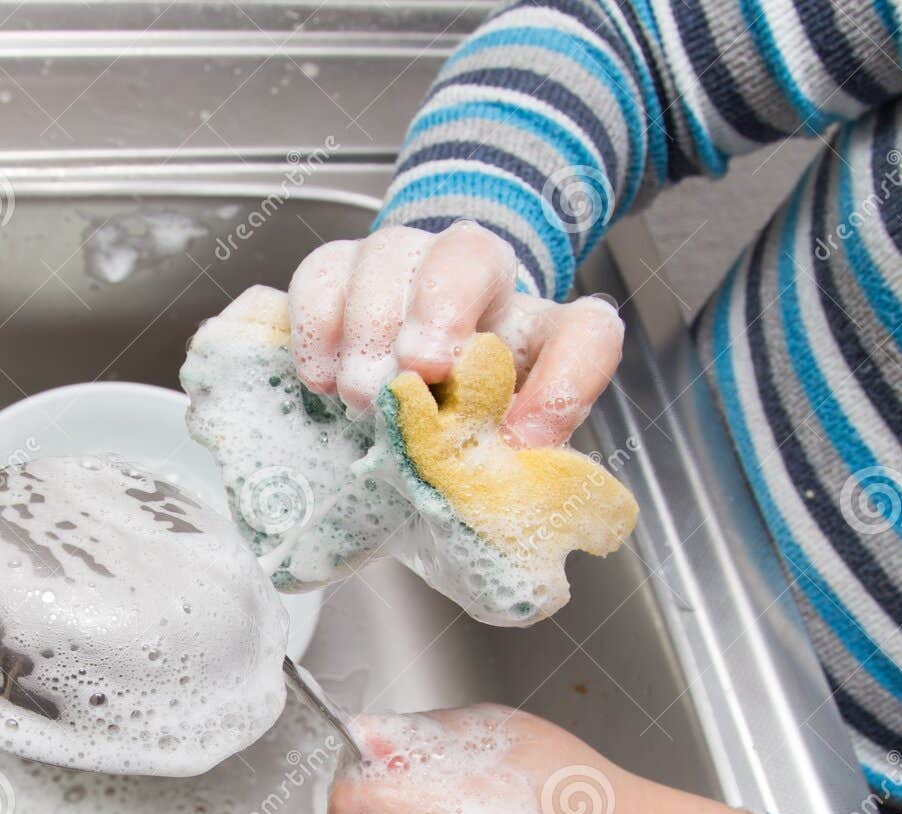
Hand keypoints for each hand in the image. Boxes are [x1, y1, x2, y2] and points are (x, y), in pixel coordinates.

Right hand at [287, 221, 623, 445]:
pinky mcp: (336, 271)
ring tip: (362, 398)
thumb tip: (506, 471)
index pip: (583, 333)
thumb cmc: (445, 427)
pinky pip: (322, 273)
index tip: (525, 438)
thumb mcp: (488, 451)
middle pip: (471, 254)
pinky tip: (319, 378)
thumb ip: (507, 460)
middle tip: (419, 371)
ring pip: (389, 254)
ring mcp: (402, 265)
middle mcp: (474, 279)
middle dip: (441, 309)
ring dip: (372, 326)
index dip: (567, 380)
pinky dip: (318, 324)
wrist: (386, 400)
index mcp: (535, 332)